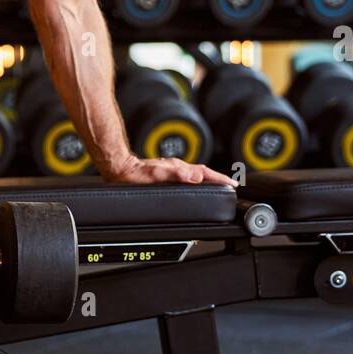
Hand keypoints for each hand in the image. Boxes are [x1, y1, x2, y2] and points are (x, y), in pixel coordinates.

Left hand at [101, 154, 237, 187]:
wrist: (120, 168)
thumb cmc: (135, 174)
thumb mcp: (156, 175)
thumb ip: (175, 174)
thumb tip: (195, 176)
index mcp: (178, 168)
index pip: (205, 173)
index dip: (220, 179)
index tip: (233, 184)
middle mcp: (177, 167)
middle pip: (204, 172)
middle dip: (219, 179)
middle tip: (231, 186)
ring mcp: (172, 170)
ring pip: (196, 174)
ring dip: (209, 179)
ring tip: (218, 186)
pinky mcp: (166, 173)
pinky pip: (187, 176)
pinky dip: (197, 180)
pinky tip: (194, 184)